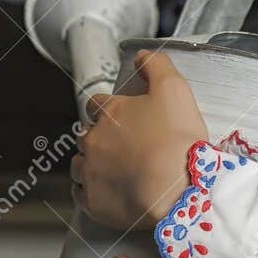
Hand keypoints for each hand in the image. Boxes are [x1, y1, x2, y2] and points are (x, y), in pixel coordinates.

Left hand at [71, 49, 207, 233]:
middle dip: (101, 137)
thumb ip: (157, 65)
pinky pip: (82, 194)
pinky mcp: (93, 201)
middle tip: (125, 145)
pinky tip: (108, 190)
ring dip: (93, 163)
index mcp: (111, 112)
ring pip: (80, 164)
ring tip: (116, 170)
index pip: (97, 103)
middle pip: (87, 134)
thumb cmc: (177, 142)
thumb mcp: (175, 89)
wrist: (176, 191)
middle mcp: (94, 140)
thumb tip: (143, 56)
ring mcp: (90, 172)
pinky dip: (91, 191)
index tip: (122, 116)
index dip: (110, 108)